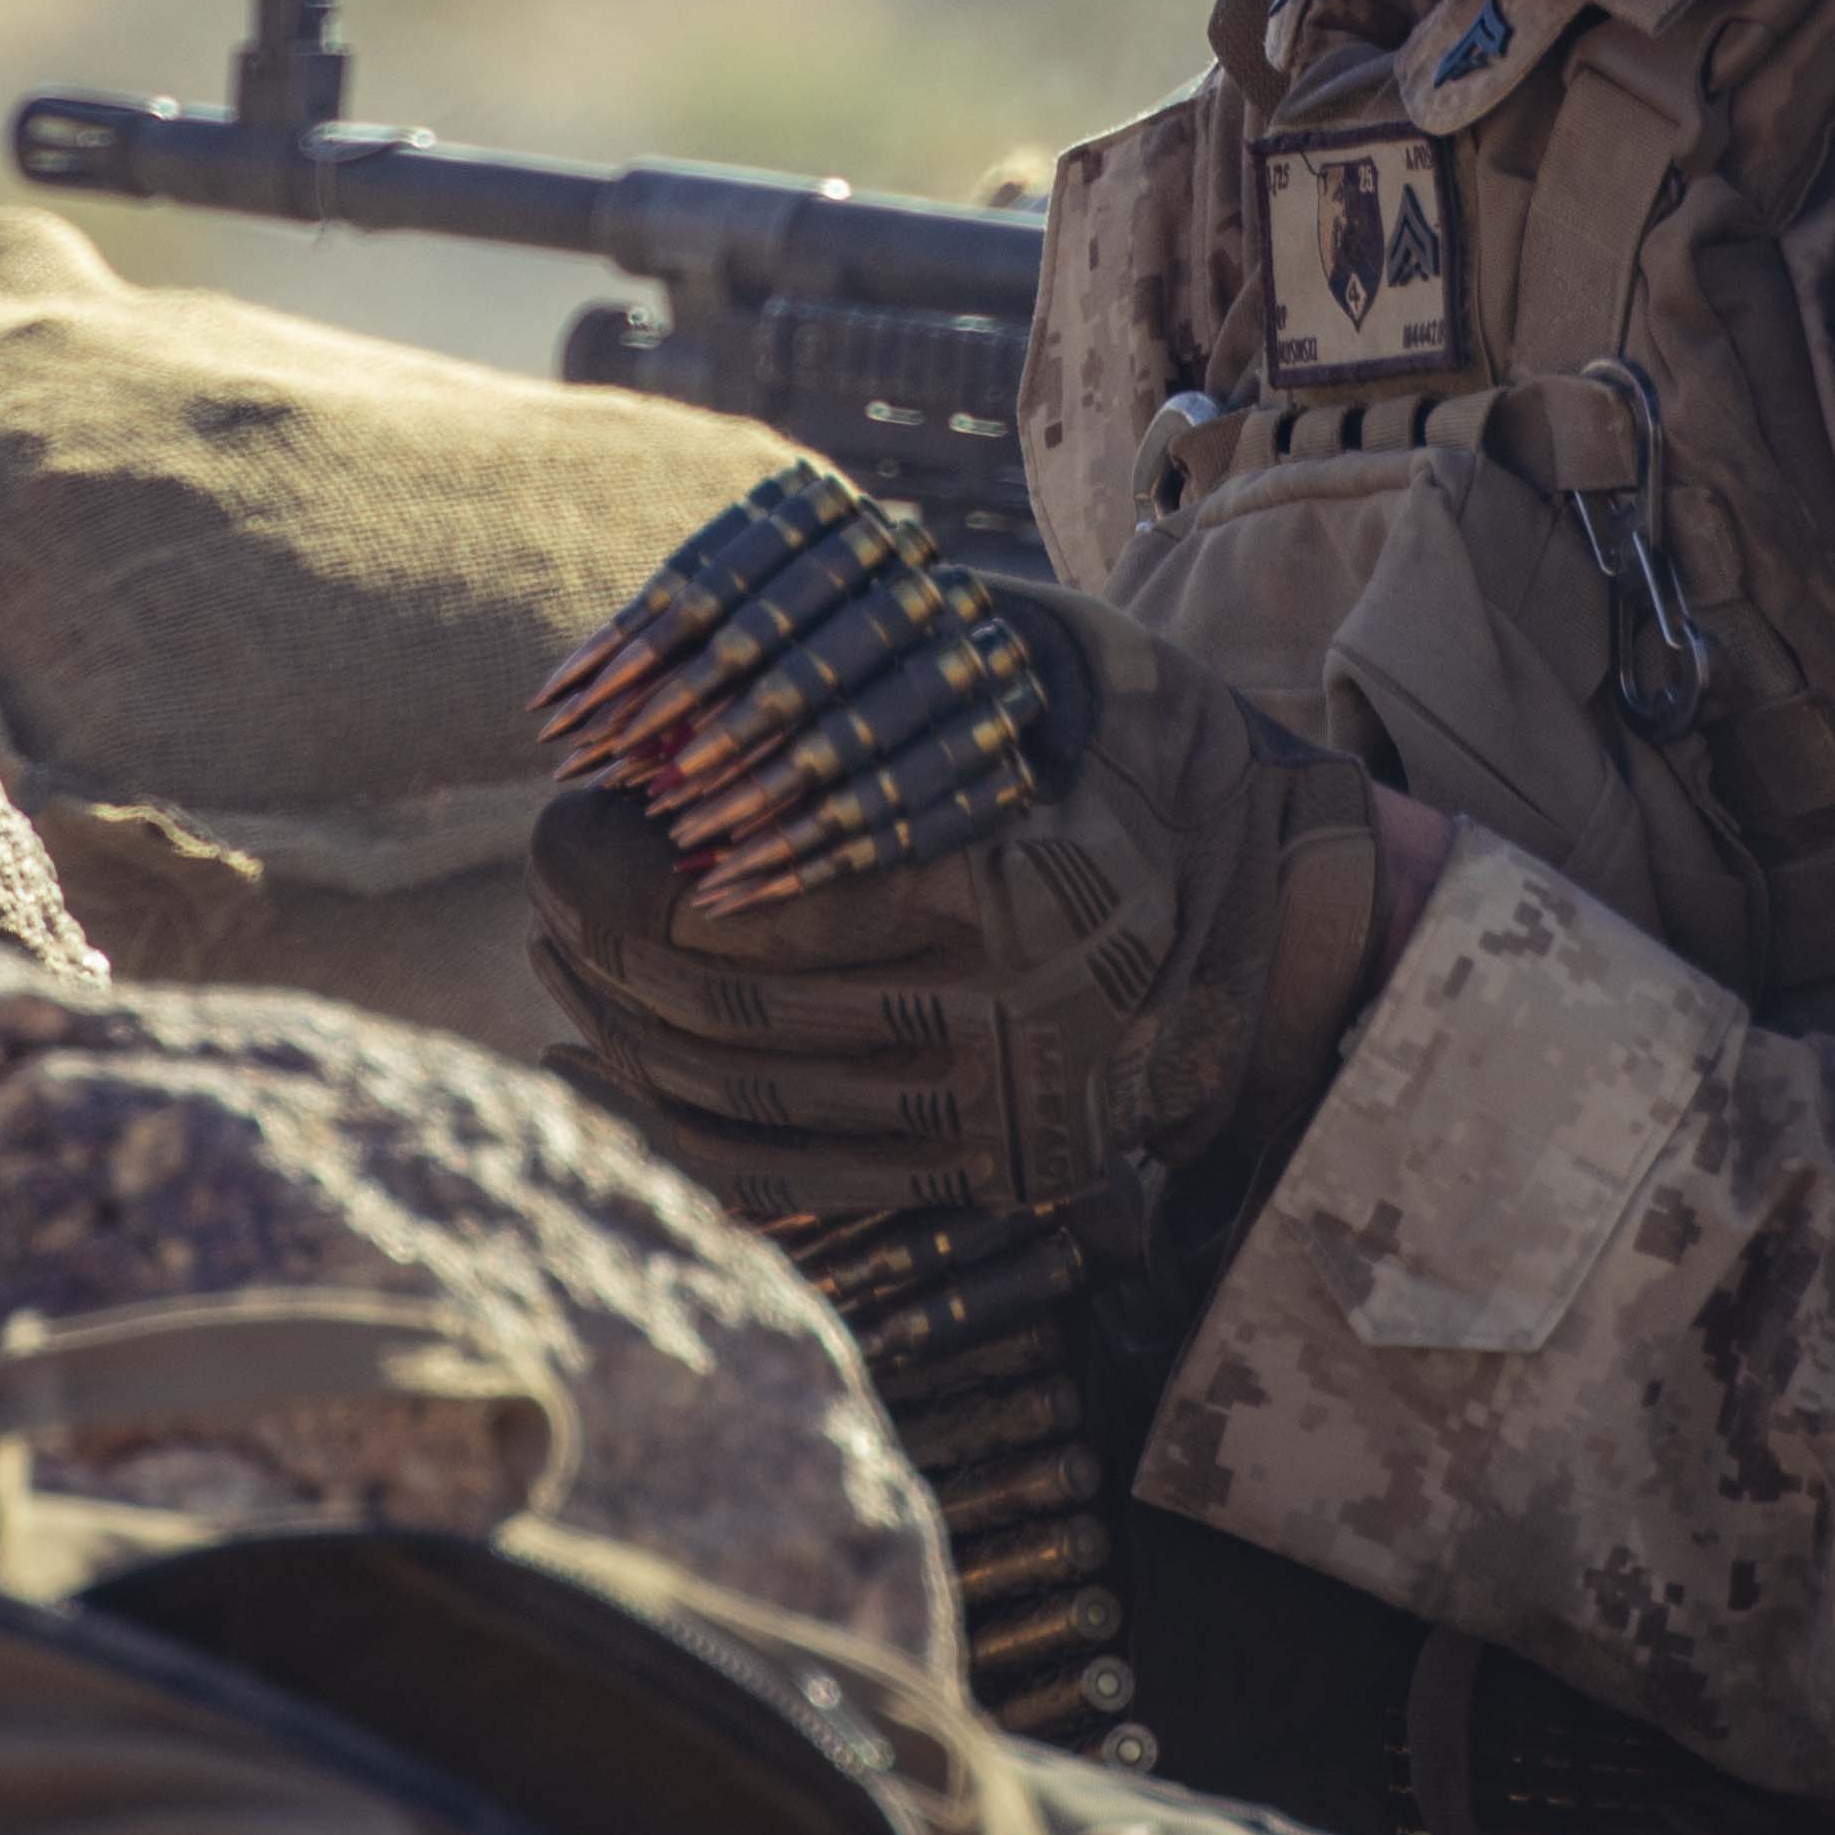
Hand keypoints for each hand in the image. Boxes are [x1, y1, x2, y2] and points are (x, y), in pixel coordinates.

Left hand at [528, 578, 1383, 1220]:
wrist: (1277, 897)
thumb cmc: (1127, 740)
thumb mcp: (1037, 656)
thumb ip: (879, 662)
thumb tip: (677, 677)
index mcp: (1025, 900)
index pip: (755, 906)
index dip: (633, 854)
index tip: (583, 786)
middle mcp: (1010, 1037)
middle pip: (718, 1010)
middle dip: (596, 924)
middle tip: (557, 837)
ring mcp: (990, 1127)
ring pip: (727, 1100)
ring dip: (610, 1015)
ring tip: (562, 925)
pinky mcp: (969, 1177)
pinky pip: (771, 1176)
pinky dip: (656, 1121)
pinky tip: (582, 1052)